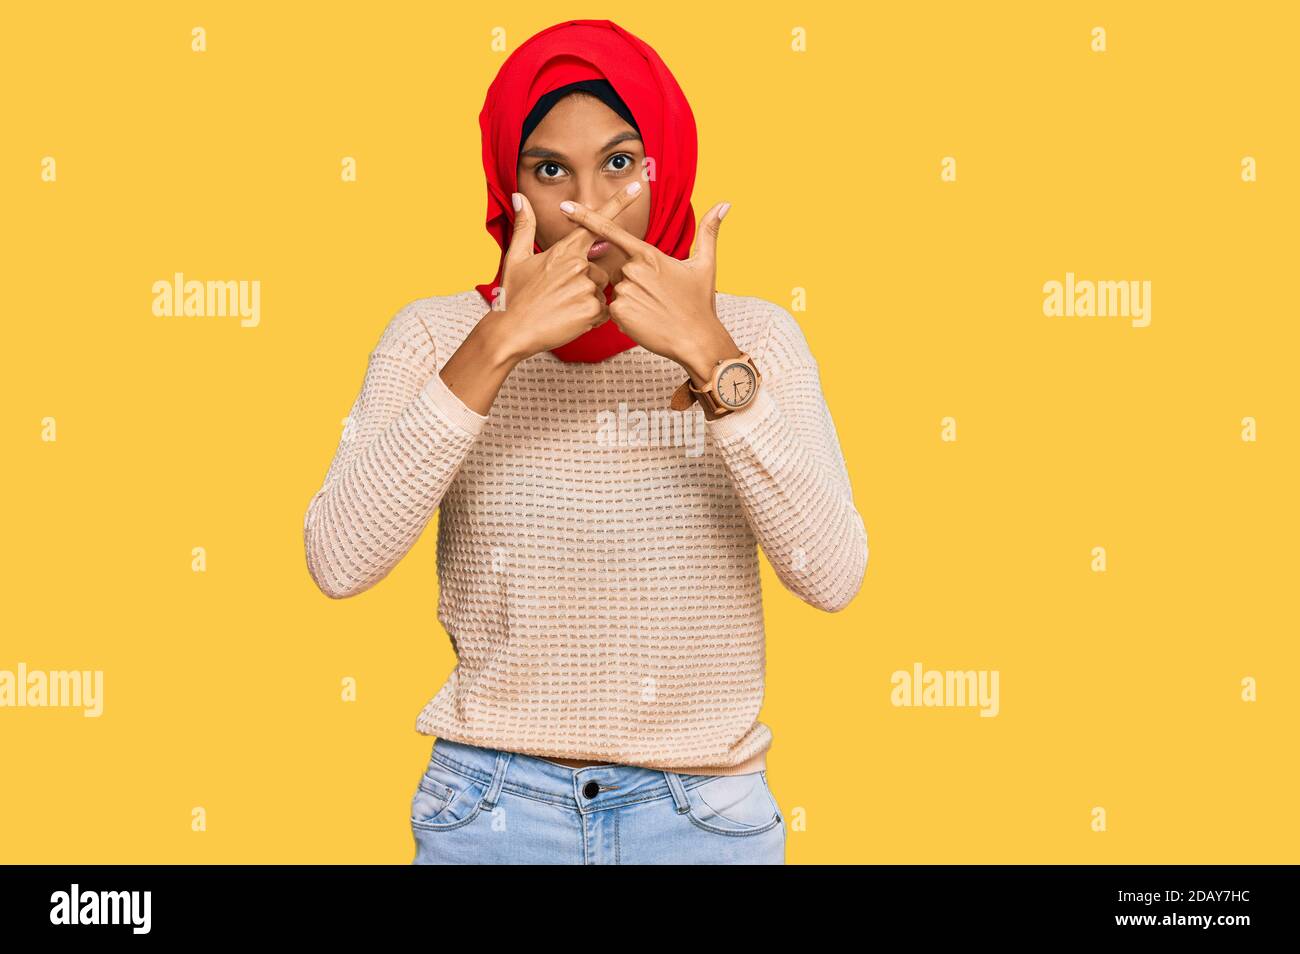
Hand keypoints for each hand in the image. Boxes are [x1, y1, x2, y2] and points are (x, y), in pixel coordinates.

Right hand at [491, 181, 644, 362]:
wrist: (511, 331)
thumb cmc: (513, 296)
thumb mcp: (515, 258)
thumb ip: (524, 226)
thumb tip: (518, 196)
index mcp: (564, 249)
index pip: (596, 223)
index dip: (619, 203)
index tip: (637, 186)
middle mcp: (579, 265)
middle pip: (600, 271)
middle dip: (586, 284)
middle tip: (559, 296)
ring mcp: (586, 287)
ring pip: (601, 292)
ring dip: (588, 301)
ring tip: (562, 309)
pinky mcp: (592, 310)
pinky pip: (604, 312)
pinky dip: (590, 318)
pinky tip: (569, 320)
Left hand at [558, 198, 739, 386]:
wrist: (697, 340)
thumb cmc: (700, 302)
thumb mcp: (705, 265)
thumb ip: (709, 232)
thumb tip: (725, 204)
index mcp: (649, 254)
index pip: (612, 231)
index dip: (586, 218)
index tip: (566, 207)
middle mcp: (634, 270)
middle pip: (620, 270)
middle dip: (634, 282)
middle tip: (657, 297)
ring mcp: (625, 291)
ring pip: (617, 290)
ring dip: (631, 300)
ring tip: (653, 310)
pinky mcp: (619, 311)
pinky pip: (613, 309)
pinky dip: (626, 315)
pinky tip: (644, 321)